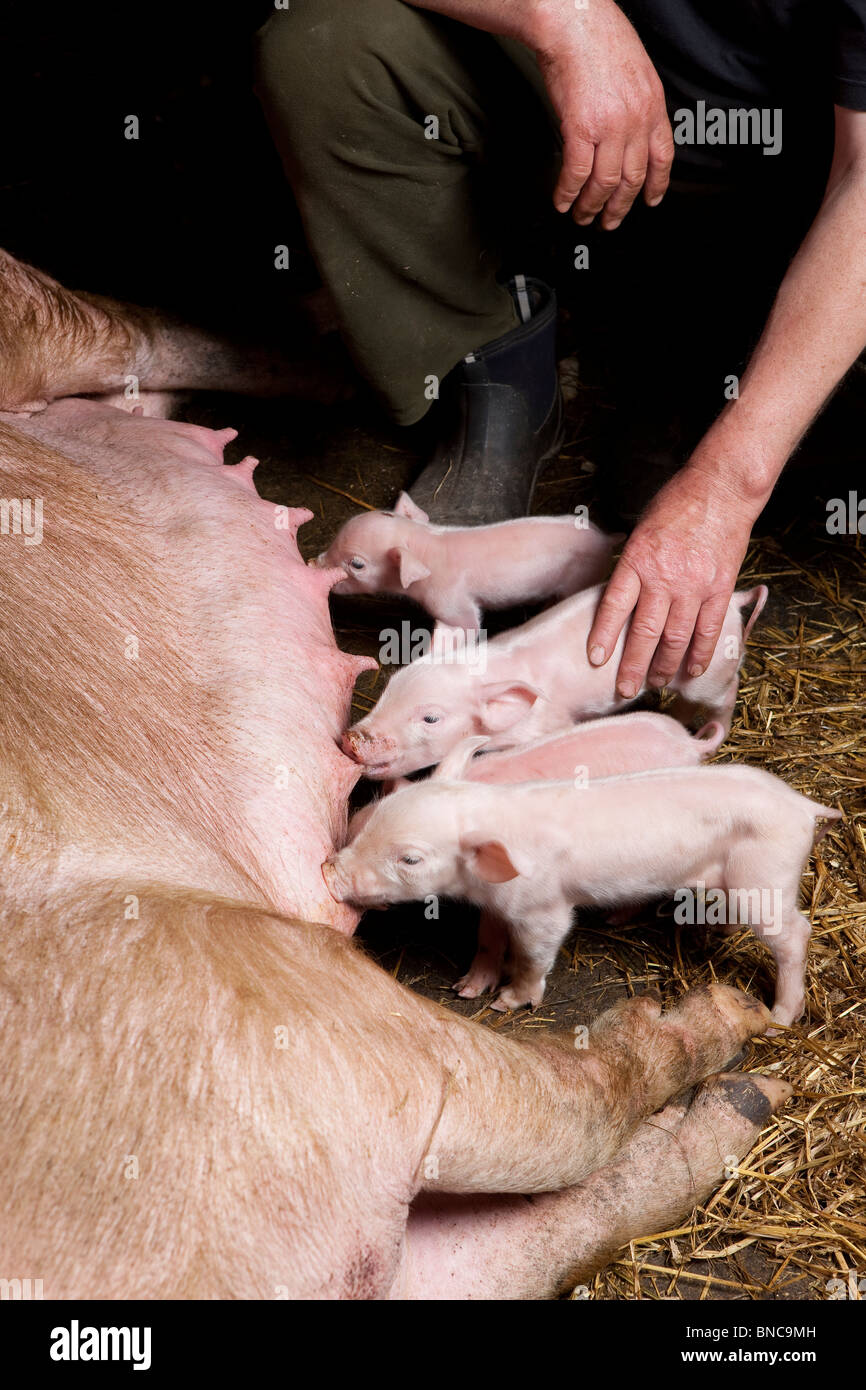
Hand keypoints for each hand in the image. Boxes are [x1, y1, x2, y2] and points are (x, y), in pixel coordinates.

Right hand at [534, 0, 673, 228]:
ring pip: (605, 183)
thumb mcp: (634, 70)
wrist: (574, 21)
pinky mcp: (581, 128)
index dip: (657, 184)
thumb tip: (627, 126)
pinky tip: (563, 200)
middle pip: (632, 178)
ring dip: (592, 206)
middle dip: (620, 206)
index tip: (651, 200)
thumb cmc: (598, 37)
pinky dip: (568, 192)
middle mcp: (635, 119)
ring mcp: (610, 126)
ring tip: (582, 216)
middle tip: (610, 222)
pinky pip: (577, 173)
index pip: (662, 155)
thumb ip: (636, 102)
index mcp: (652, 104)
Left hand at [587, 465, 758, 696]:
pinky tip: (692, 670)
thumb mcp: (640, 532)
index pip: (615, 606)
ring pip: (676, 637)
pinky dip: (700, 654)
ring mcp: (694, 585)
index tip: (597, 659)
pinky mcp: (719, 588)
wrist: (721, 488)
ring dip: (665, 665)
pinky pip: (708, 630)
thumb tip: (621, 602)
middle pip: (645, 631)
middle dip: (634, 665)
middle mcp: (664, 576)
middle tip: (625, 688)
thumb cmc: (677, 504)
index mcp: (638, 559)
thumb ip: (632, 567)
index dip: (604, 636)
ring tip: (656, 682)